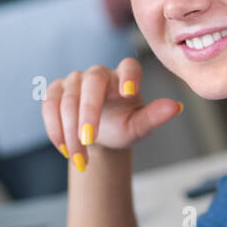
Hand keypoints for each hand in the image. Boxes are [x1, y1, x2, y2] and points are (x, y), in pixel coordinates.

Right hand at [42, 57, 182, 168]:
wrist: (98, 136)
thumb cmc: (122, 127)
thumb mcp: (139, 126)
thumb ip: (155, 116)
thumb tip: (176, 107)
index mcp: (125, 75)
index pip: (129, 67)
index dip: (129, 76)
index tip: (129, 92)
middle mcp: (99, 73)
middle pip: (91, 82)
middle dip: (88, 111)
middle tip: (88, 139)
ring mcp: (75, 80)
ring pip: (67, 97)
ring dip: (69, 130)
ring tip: (79, 159)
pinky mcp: (55, 91)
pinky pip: (49, 105)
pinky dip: (54, 128)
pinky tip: (64, 149)